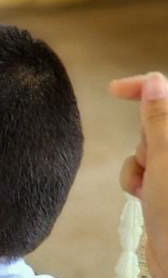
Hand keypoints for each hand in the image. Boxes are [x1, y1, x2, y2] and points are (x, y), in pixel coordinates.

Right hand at [110, 72, 167, 277]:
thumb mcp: (165, 156)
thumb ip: (160, 116)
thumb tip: (155, 81)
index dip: (144, 88)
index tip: (114, 91)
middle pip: (157, 123)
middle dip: (144, 139)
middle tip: (149, 164)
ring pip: (147, 148)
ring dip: (137, 164)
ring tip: (145, 187)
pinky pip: (142, 170)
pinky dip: (135, 181)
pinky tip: (140, 197)